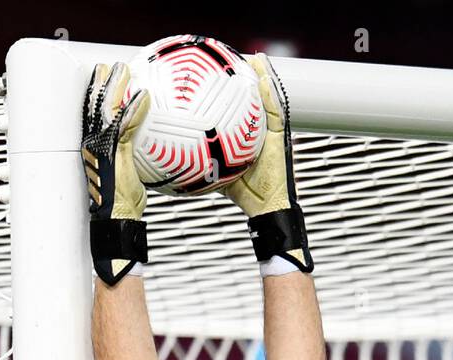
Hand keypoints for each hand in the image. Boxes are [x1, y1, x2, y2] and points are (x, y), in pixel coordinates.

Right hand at [81, 62, 151, 284]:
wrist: (116, 219)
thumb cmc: (124, 202)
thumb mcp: (129, 174)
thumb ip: (134, 155)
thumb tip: (154, 149)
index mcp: (95, 147)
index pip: (93, 115)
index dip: (96, 94)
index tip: (104, 78)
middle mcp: (94, 144)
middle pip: (95, 106)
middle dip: (102, 83)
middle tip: (110, 65)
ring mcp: (101, 147)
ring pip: (105, 110)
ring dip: (116, 87)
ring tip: (125, 70)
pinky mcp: (112, 154)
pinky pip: (124, 126)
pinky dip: (134, 110)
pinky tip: (144, 97)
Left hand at [219, 53, 312, 271]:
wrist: (266, 208)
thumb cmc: (244, 194)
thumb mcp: (215, 174)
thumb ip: (198, 163)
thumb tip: (170, 159)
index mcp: (248, 137)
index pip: (239, 110)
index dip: (229, 92)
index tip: (215, 74)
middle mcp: (261, 130)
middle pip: (254, 99)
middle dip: (245, 78)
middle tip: (232, 58)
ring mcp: (272, 132)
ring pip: (269, 98)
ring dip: (263, 76)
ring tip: (254, 59)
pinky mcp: (281, 136)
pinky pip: (276, 110)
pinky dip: (269, 92)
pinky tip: (262, 77)